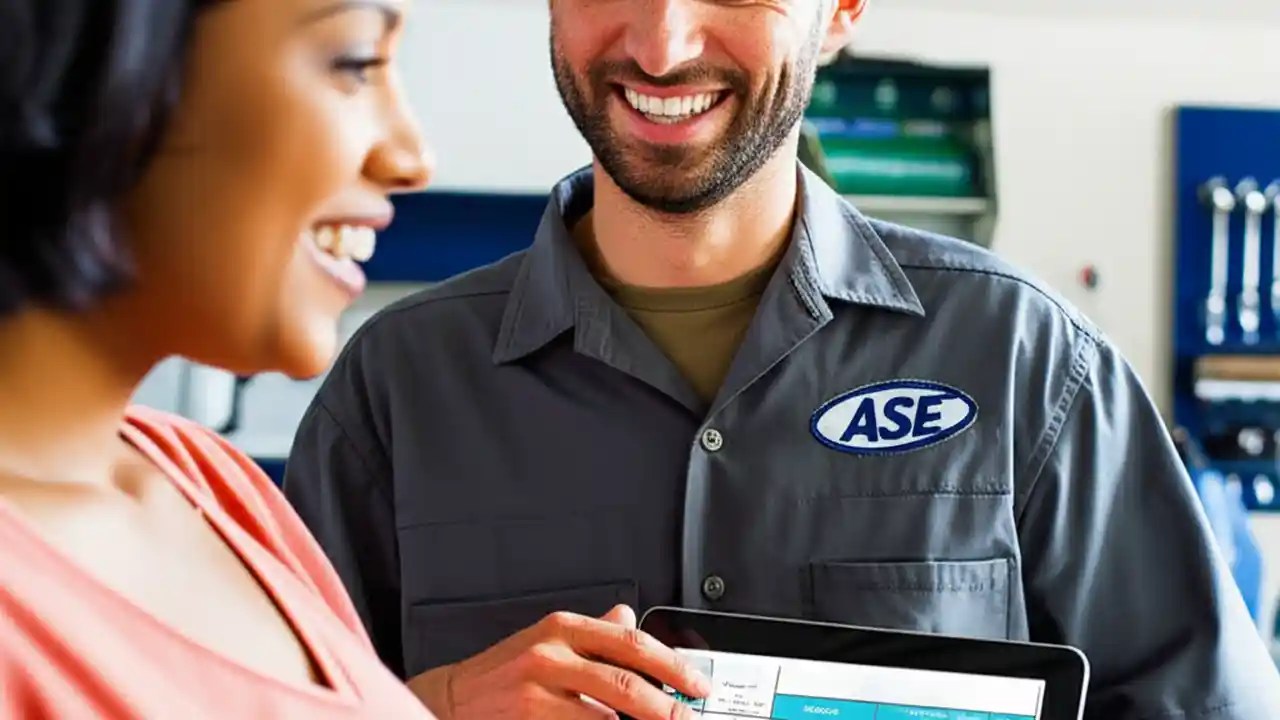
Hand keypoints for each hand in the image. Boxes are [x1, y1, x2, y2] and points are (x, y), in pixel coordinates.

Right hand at [407, 604, 709, 718]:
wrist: (449, 698)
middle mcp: (550, 654)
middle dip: (666, 708)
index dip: (672, 666)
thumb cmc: (502, 672)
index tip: (697, 684)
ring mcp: (535, 692)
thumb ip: (592, 634)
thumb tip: (628, 618)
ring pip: (606, 716)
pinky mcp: (525, 719)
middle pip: (624, 683)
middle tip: (688, 718)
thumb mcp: (546, 640)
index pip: (631, 642)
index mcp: (562, 628)